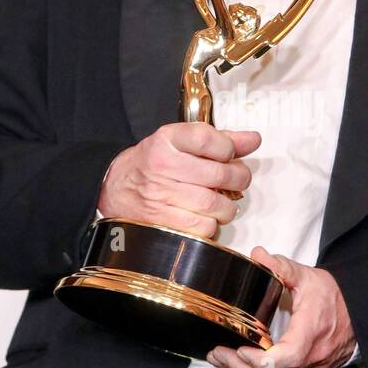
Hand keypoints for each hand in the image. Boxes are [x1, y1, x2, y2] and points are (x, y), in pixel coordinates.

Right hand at [99, 123, 260, 238]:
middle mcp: (162, 167)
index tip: (230, 153)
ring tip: (220, 200)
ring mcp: (161, 196)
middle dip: (238, 178)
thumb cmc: (151, 165)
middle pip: (219, 174)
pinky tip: (204, 216)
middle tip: (237, 179)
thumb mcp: (180, 142)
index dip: (229, 147)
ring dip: (227, 206)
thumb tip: (252, 140)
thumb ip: (219, 140)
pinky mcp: (163, 224)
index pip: (208, 139)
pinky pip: (204, 228)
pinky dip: (211, 224)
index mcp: (167, 140)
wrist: (115, 189)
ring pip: (215, 205)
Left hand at [207, 246, 355, 367]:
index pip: (288, 356)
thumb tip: (257, 255)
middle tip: (218, 352)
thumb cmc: (334, 297)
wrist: (361, 315)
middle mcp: (312, 357)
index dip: (260, 359)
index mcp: (311, 332)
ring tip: (221, 358)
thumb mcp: (309, 277)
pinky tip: (240, 364)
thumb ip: (282, 267)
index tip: (239, 347)